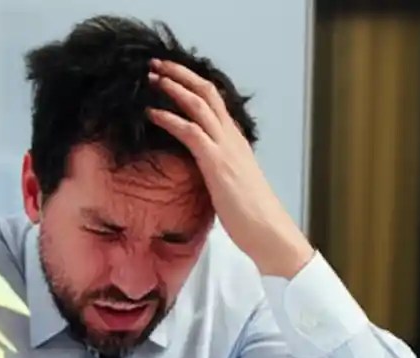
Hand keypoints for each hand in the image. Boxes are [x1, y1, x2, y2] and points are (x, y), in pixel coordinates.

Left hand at [146, 59, 312, 277]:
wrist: (268, 231)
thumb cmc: (251, 215)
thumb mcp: (233, 184)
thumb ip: (218, 170)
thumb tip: (202, 171)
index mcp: (237, 142)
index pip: (216, 102)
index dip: (194, 84)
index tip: (173, 76)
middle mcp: (232, 138)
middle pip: (207, 93)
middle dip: (181, 74)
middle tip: (157, 64)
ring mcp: (225, 148)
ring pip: (198, 104)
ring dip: (173, 87)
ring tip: (152, 77)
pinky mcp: (216, 162)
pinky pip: (189, 131)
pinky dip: (168, 118)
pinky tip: (151, 113)